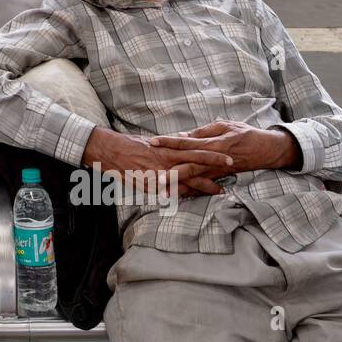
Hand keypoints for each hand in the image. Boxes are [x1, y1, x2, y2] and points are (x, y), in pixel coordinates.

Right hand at [83, 125, 236, 198]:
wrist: (109, 150)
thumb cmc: (128, 144)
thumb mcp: (151, 143)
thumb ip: (167, 147)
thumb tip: (179, 145)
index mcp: (168, 148)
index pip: (195, 151)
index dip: (213, 155)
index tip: (227, 157)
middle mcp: (167, 160)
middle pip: (196, 164)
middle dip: (215, 168)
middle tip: (232, 171)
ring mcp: (160, 173)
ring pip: (187, 180)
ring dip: (204, 185)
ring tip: (220, 190)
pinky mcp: (151, 184)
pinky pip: (171, 191)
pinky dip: (183, 194)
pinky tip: (194, 198)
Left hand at [150, 119, 301, 182]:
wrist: (268, 150)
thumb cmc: (246, 134)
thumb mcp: (226, 125)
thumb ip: (204, 132)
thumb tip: (183, 136)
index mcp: (215, 143)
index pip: (187, 142)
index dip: (170, 142)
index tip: (153, 141)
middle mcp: (215, 160)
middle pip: (189, 166)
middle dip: (170, 171)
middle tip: (153, 176)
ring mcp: (218, 171)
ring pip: (195, 179)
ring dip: (179, 185)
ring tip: (162, 190)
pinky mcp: (221, 177)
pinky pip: (204, 186)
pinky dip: (191, 191)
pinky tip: (178, 196)